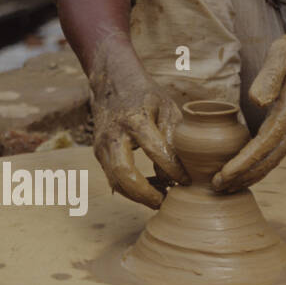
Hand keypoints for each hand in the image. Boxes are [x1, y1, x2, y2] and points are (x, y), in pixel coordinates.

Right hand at [88, 42, 189, 208]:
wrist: (112, 82)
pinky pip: (112, 178)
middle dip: (145, 194)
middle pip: (124, 174)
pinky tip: (148, 188)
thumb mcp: (167, 107)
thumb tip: (179, 171)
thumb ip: (174, 136)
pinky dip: (129, 189)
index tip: (186, 180)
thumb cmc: (146, 96)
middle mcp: (114, 134)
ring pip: (115, 181)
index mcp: (135, 119)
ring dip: (137, 196)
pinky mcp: (98, 152)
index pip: (156, 151)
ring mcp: (102, 145)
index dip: (173, 170)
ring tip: (159, 197)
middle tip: (164, 201)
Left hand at [212, 31, 285, 190]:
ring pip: (272, 160)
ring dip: (250, 175)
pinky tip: (243, 171)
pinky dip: (258, 166)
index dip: (243, 163)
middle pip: (268, 160)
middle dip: (243, 176)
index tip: (223, 174)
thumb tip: (256, 101)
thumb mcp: (282, 54)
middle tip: (217, 187)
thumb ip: (269, 77)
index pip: (264, 145)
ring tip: (227, 186)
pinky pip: (274, 153)